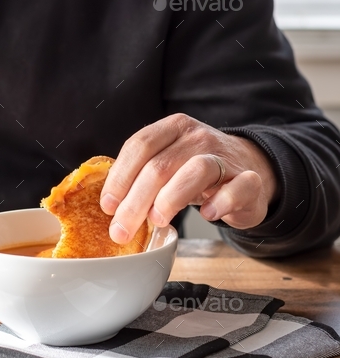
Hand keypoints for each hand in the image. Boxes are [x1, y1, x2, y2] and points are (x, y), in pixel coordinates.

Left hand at [100, 113, 279, 242]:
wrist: (248, 169)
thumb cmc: (196, 170)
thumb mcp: (168, 163)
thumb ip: (142, 175)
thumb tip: (110, 205)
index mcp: (173, 128)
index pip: (140, 145)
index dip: (120, 177)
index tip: (108, 205)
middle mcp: (198, 137)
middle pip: (160, 164)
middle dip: (135, 200)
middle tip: (122, 229)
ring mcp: (225, 157)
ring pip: (196, 170)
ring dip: (170, 198)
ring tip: (157, 220)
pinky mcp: (250, 181)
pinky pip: (238, 188)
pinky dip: (221, 202)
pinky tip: (208, 215)